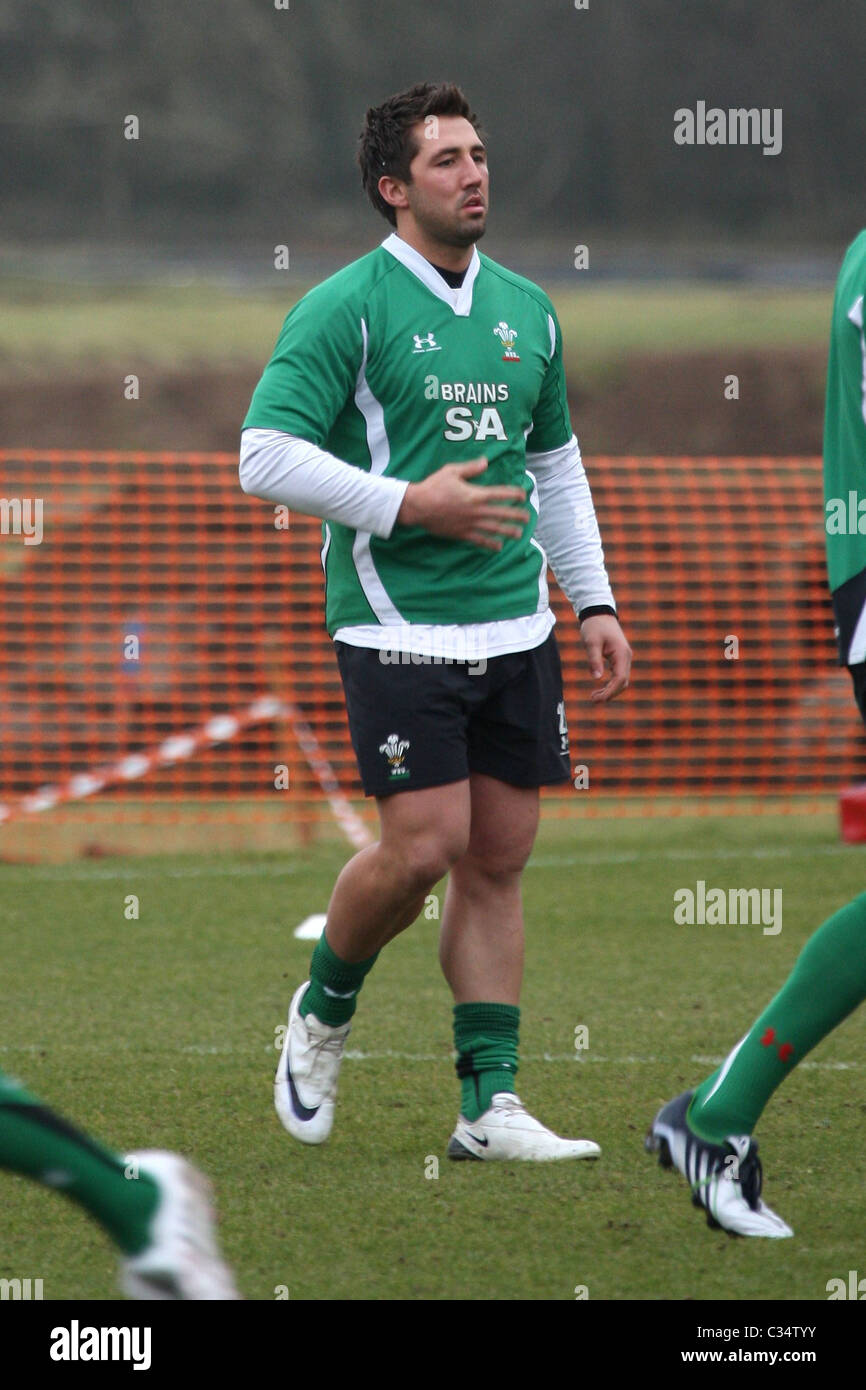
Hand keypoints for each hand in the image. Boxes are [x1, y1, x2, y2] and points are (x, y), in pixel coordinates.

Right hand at [397, 457, 529, 550]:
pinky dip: (490, 544)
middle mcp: (476, 511)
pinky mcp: (462, 534)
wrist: (418, 506)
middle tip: (528, 517)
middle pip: (502, 513)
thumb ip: (470, 468)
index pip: (500, 494)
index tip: (523, 495)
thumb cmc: (433, 486)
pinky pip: (479, 541)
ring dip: (508, 531)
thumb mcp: (451, 471)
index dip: (514, 494)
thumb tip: (485, 462)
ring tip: (519, 534)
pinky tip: (498, 547)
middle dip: (516, 515)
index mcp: (475, 494)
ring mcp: (470, 524)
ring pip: (494, 529)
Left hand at [580, 614, 631, 702]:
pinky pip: (618, 675)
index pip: (620, 678)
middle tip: (593, 700)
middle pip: (623, 682)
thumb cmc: (594, 626)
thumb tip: (596, 678)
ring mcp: (624, 657)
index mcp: (621, 654)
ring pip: (622, 680)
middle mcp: (626, 657)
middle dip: (610, 694)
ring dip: (610, 690)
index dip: (609, 691)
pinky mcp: (619, 657)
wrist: (599, 613)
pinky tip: (600, 688)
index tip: (596, 699)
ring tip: (594, 697)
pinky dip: (610, 684)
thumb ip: (594, 660)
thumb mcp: (591, 642)